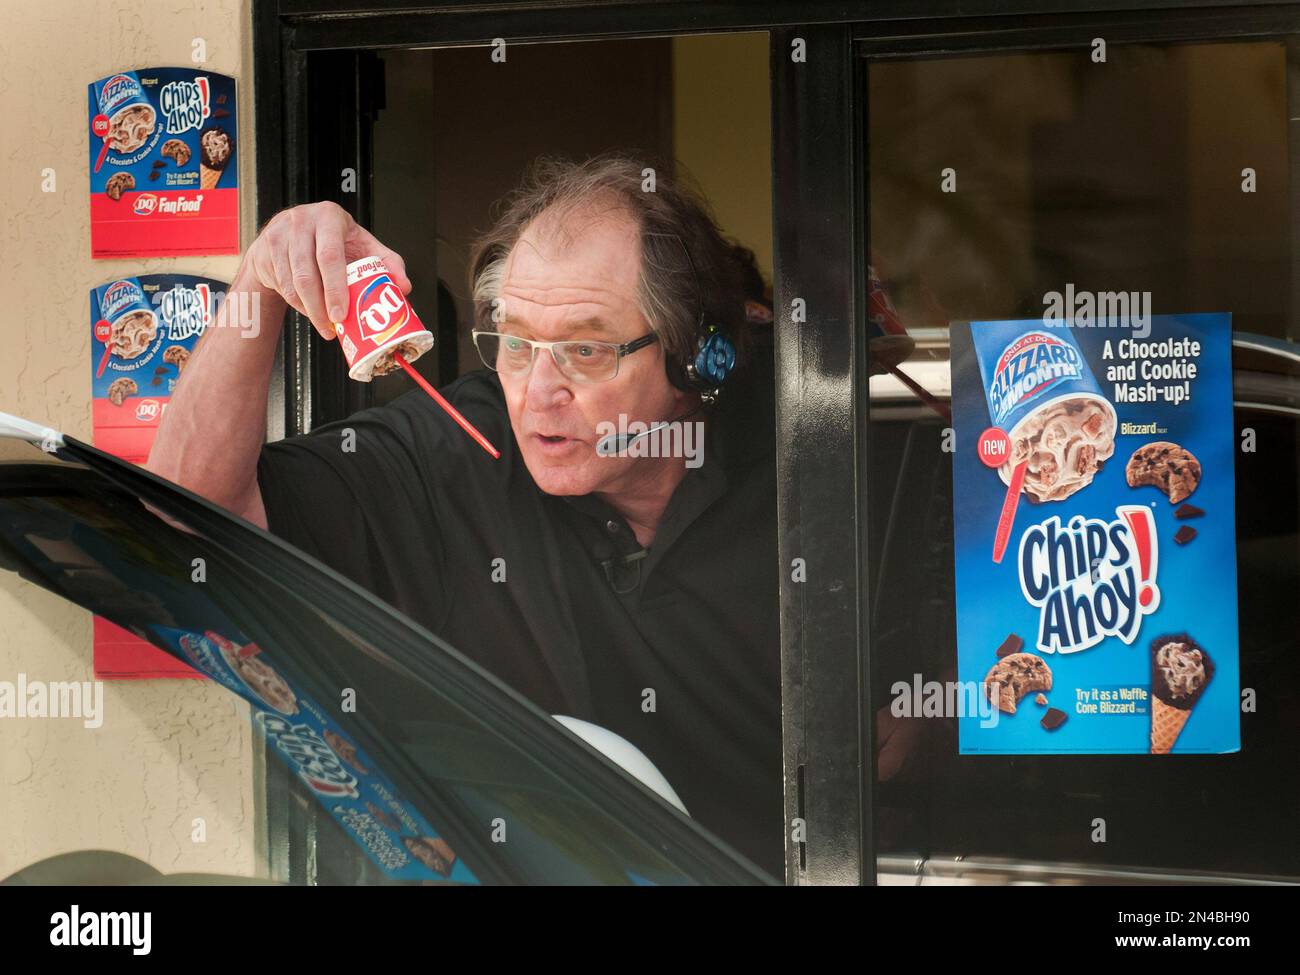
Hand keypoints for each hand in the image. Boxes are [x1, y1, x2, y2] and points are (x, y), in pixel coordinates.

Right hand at [243, 202, 411, 339]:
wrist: (287, 234)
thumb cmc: (330, 240)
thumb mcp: (360, 243)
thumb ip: (386, 262)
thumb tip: (403, 287)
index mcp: (329, 217)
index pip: (331, 255)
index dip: (336, 288)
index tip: (341, 313)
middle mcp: (301, 222)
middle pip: (308, 274)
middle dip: (321, 305)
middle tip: (333, 326)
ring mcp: (278, 235)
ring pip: (293, 284)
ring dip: (310, 310)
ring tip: (325, 325)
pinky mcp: (265, 251)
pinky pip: (282, 287)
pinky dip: (298, 305)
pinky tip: (311, 311)